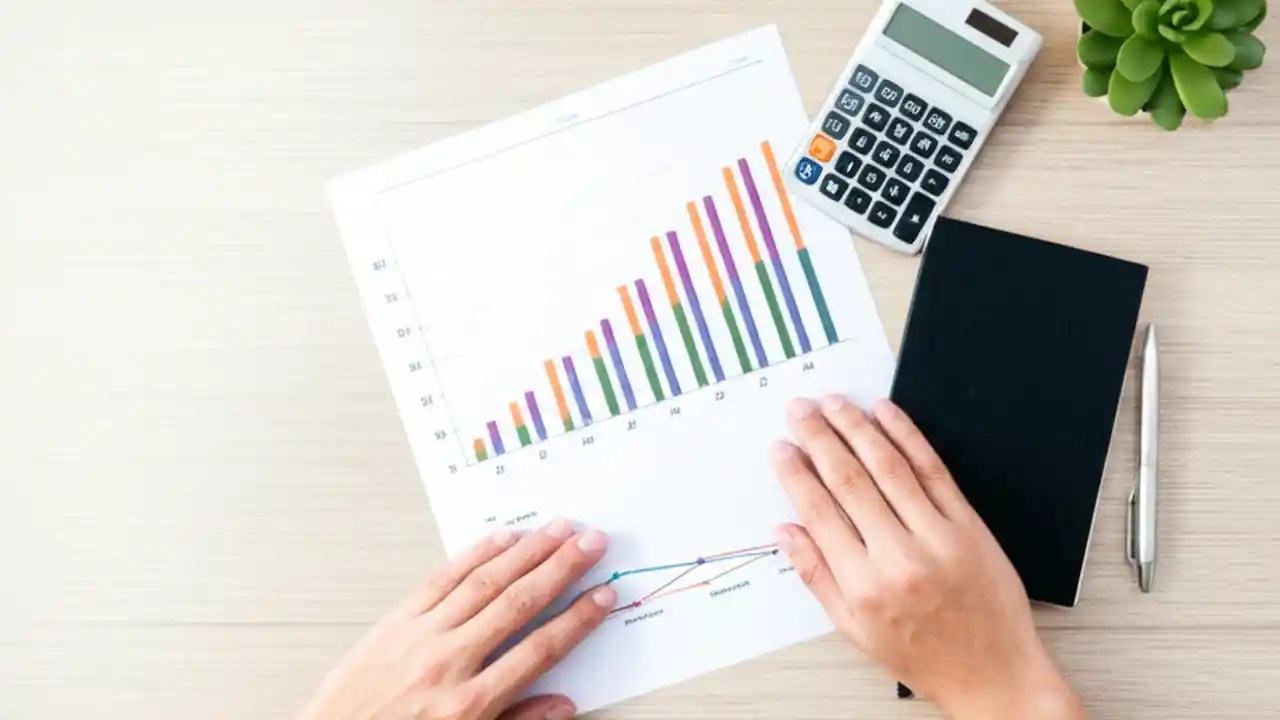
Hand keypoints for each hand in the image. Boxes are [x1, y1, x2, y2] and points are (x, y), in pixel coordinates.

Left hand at [298, 519, 614, 719]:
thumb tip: (562, 705)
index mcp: (471, 705)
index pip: (540, 650)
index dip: (578, 619)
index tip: (603, 596)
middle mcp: (449, 663)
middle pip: (519, 603)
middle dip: (562, 568)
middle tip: (591, 543)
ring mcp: (420, 637)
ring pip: (484, 582)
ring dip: (527, 551)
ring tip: (557, 530)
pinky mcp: (395, 622)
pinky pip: (441, 578)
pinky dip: (474, 555)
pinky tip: (500, 538)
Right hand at [771, 397, 1085, 719]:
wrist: (993, 673)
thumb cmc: (923, 654)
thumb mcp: (855, 629)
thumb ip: (817, 576)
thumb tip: (784, 531)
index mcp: (865, 586)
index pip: (820, 513)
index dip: (796, 474)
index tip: (781, 448)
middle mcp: (899, 557)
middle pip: (849, 481)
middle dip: (819, 438)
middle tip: (799, 410)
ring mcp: (938, 537)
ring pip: (889, 467)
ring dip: (856, 428)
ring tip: (834, 403)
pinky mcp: (969, 525)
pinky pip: (933, 470)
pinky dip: (907, 437)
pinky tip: (886, 414)